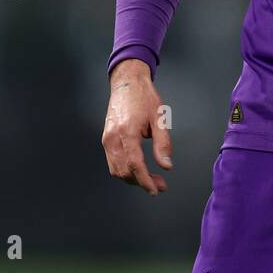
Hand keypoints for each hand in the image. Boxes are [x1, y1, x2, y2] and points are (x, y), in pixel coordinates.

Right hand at [101, 59, 171, 195]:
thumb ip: (163, 143)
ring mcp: (106, 139)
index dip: (145, 180)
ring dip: (132, 178)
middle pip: (124, 171)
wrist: (127, 83)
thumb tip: (166, 165)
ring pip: (116, 169)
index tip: (155, 190)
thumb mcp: (160, 118)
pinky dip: (124, 170)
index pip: (135, 164)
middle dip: (141, 182)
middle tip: (160, 185)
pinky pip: (112, 162)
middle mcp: (113, 138)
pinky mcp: (105, 138)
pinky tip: (138, 170)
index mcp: (127, 132)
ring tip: (151, 179)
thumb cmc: (144, 97)